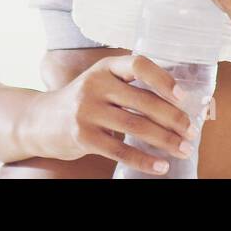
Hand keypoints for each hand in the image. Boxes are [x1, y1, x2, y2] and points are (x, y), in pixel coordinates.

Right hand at [20, 53, 200, 175]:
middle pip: (143, 101)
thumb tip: (177, 103)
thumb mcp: (101, 83)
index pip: (138, 64)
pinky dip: (143, 159)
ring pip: (135, 126)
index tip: (182, 96)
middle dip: (173, 118)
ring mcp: (87, 111)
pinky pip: (119, 150)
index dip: (162, 79)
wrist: (39, 121)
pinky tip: (160, 166)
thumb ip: (130, 86)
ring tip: (183, 148)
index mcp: (105, 67)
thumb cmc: (83, 101)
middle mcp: (95, 85)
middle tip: (191, 131)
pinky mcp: (82, 136)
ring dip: (164, 140)